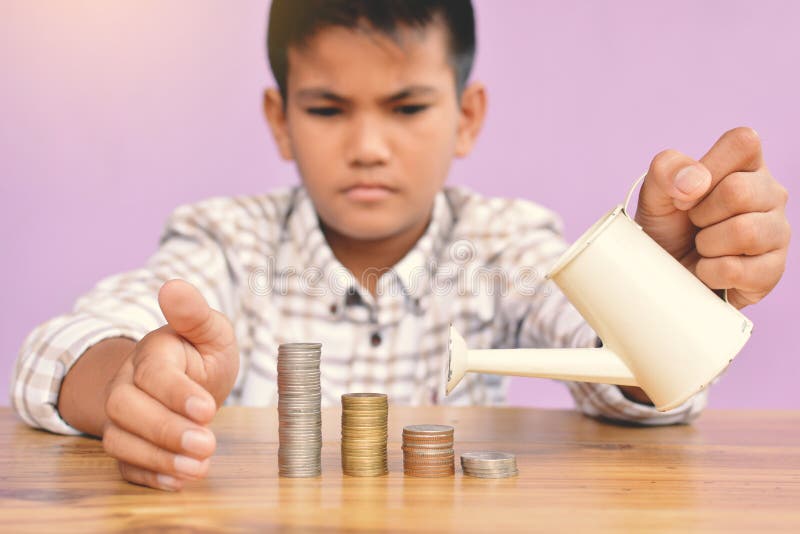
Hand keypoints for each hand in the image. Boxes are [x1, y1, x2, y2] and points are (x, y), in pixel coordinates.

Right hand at [102, 279, 238, 490]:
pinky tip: (180, 482)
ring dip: (159, 459)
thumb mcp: (211, 330)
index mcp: (151, 353)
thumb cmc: (201, 352)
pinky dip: (149, 477)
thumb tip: (173, 286)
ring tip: (199, 468)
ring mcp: (121, 416)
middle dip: (166, 430)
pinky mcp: (127, 443)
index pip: (152, 373)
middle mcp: (127, 384)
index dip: (176, 393)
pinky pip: (125, 465)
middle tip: (207, 444)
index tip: (207, 409)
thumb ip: (195, 314)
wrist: (184, 377)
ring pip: (121, 441)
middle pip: (127, 409)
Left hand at [634, 127, 789, 309]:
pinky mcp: (773, 269)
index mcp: (746, 164)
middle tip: (694, 224)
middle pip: (738, 192)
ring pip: (744, 232)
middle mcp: (770, 193)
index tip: (686, 194)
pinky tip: (708, 269)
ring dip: (707, 244)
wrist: (664, 274)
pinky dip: (709, 272)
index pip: (743, 141)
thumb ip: (667, 170)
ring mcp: (777, 231)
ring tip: (702, 246)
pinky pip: (738, 269)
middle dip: (701, 213)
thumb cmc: (667, 227)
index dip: (707, 169)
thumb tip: (696, 181)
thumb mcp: (654, 193)